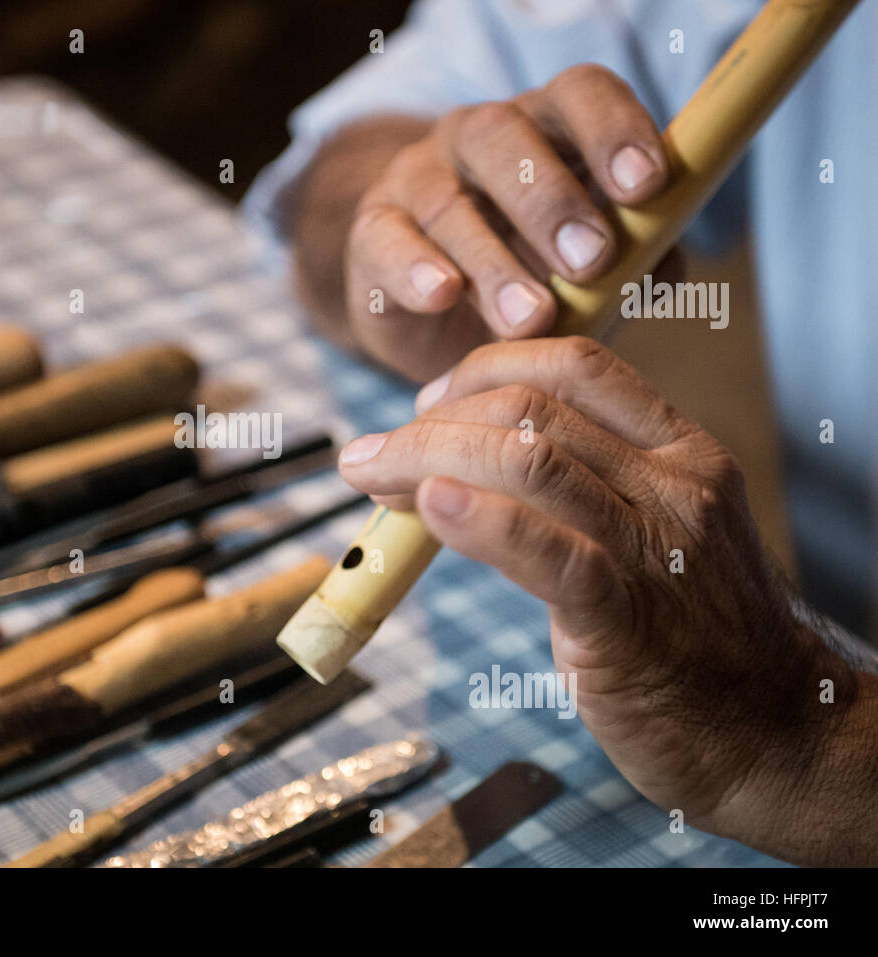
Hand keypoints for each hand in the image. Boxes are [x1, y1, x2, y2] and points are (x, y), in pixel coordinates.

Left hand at [337, 337, 877, 864]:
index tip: (427, 402)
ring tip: (371, 476)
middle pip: (530, 408)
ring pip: (527, 461)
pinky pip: (545, 551)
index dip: (483, 369)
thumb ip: (581, 490)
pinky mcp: (628, 619)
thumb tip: (463, 465)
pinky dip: (476, 519)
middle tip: (375, 453)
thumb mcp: (653, 535)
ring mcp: (654, 548)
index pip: (575, 365)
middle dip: (431, 421)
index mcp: (680, 452)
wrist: (772, 732)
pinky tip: (427, 508)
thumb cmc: (691, 634)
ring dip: (426, 457)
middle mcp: (672, 485)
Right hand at [340, 64, 669, 381]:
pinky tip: (443, 295)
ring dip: (494, 260)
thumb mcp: (584, 272)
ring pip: (447, 200)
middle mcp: (477, 138)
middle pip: (506, 136)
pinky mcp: (371, 232)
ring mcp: (416, 179)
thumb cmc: (527, 278)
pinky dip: (415, 268)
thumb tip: (659, 270)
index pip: (579, 94)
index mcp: (546, 128)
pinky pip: (386, 241)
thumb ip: (630, 264)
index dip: (614, 129)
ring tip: (531, 318)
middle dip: (552, 199)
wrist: (429, 312)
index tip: (646, 187)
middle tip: (591, 260)